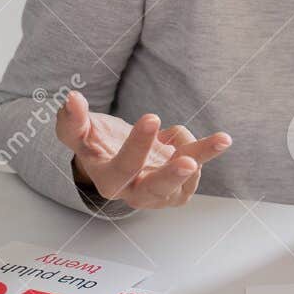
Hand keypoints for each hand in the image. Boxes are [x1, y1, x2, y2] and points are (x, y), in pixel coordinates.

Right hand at [56, 90, 230, 209]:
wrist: (118, 155)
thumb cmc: (97, 143)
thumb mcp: (78, 132)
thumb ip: (72, 119)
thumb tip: (72, 98)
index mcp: (109, 181)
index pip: (123, 168)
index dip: (137, 144)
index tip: (152, 116)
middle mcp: (135, 193)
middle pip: (155, 190)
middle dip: (172, 176)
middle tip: (189, 163)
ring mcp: (161, 194)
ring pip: (187, 178)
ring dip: (204, 156)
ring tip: (221, 139)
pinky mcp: (181, 189)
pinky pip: (198, 166)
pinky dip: (196, 145)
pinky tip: (174, 136)